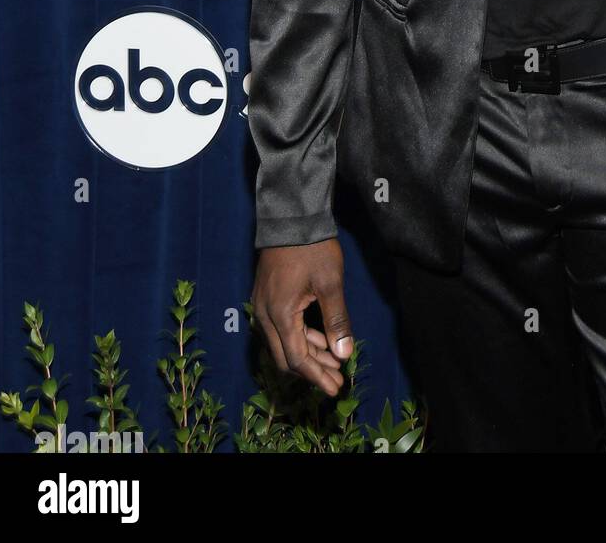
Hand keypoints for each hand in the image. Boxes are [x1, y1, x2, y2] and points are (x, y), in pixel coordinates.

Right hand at [251, 238, 352, 396]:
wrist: (290, 216)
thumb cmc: (313, 248)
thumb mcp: (330, 283)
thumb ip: (336, 321)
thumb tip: (344, 354)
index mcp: (280, 315)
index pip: (297, 359)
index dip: (317, 376)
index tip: (335, 388)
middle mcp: (264, 316)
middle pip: (285, 357)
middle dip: (312, 371)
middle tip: (336, 380)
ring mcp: (261, 306)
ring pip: (282, 344)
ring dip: (307, 355)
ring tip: (334, 361)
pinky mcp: (265, 298)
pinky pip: (279, 329)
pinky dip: (299, 338)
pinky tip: (319, 340)